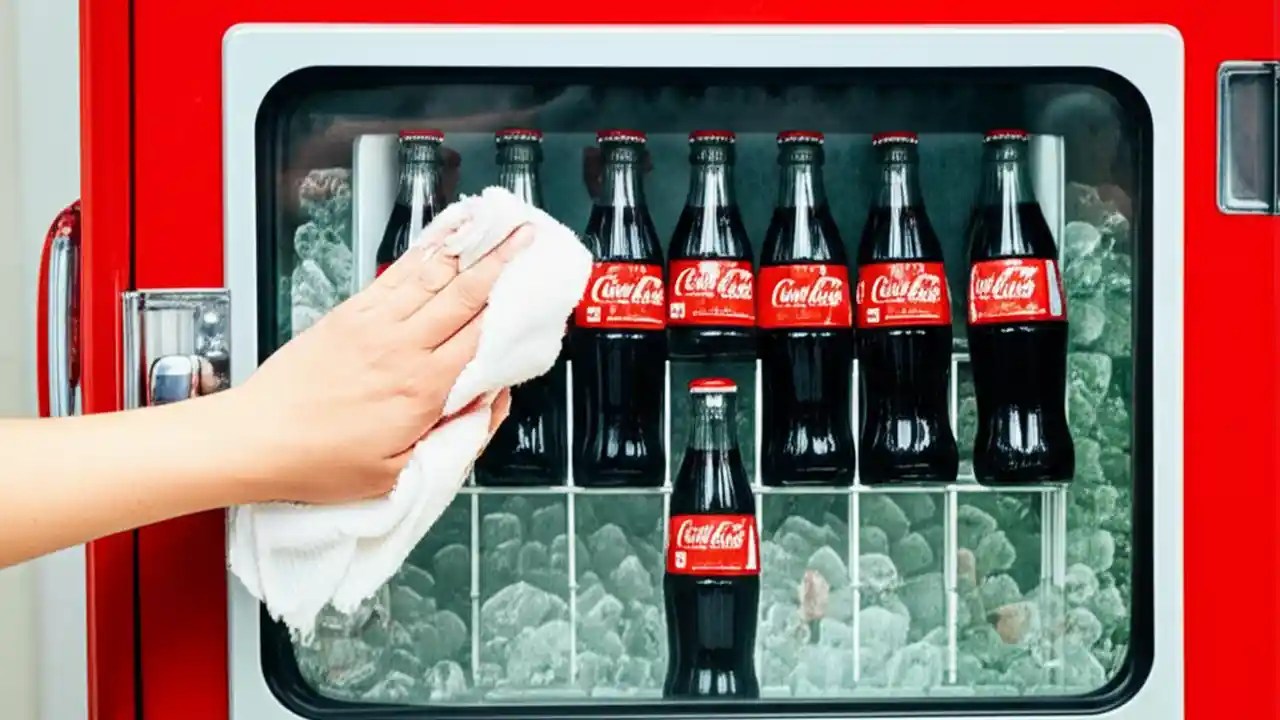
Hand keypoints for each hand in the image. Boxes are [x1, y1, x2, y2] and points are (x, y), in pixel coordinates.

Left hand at [227, 222, 531, 503]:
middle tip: (530, 237)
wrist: (255, 440)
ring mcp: (374, 325)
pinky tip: (441, 239)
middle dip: (503, 262)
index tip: (540, 291)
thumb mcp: (399, 474)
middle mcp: (401, 348)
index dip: (515, 310)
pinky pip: (396, 275)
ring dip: (469, 247)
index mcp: (421, 390)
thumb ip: (454, 438)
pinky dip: (423, 253)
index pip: (483, 338)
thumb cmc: (318, 463)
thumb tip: (489, 406)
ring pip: (433, 276)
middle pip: (465, 295)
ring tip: (496, 223)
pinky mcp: (349, 315)